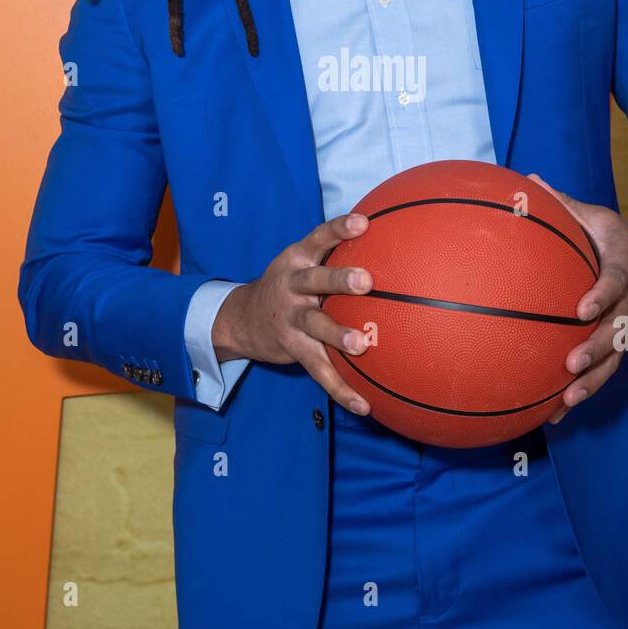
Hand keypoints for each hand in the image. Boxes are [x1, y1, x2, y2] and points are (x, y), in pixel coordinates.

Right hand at [211, 212, 373, 415]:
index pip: (318, 238)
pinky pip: (319, 371)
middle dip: (338, 279)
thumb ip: (333, 249)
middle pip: (315, 280)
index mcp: (297, 260)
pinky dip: (341, 389)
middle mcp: (292, 287)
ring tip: (361, 344)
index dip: (338, 230)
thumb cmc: (288, 284)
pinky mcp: (294, 349)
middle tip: (365, 280)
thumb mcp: (300, 260)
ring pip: (315, 326)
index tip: (362, 223)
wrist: (242, 319)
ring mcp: (291, 320)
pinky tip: (365, 405)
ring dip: (337, 335)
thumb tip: (385, 231)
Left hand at [526, 173, 627, 425]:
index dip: (602, 296)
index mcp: (625, 269)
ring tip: (567, 400)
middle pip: (618, 332)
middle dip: (597, 350)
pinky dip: (585, 392)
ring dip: (593, 382)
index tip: (583, 307)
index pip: (616, 283)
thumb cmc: (622, 240)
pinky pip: (607, 372)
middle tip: (572, 364)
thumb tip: (528, 181)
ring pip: (616, 360)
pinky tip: (557, 412)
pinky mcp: (625, 346)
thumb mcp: (600, 218)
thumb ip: (565, 204)